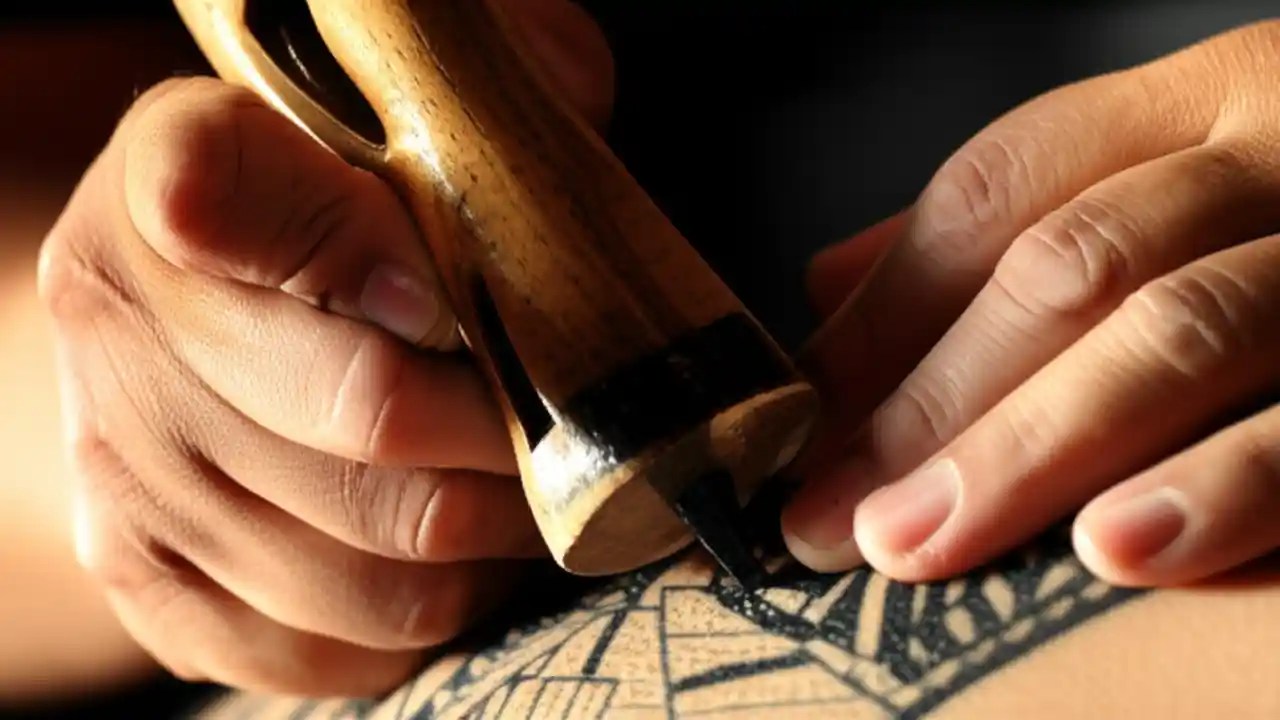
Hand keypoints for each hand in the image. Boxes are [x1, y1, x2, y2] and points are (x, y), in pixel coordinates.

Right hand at [37, 0, 612, 695]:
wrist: (182, 328)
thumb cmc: (335, 215)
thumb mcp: (401, 123)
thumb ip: (484, 95)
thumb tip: (573, 104)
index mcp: (177, 163)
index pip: (227, 193)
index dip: (372, 256)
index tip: (450, 301)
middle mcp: (119, 314)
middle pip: (358, 416)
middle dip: (500, 444)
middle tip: (559, 442)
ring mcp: (120, 462)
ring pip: (361, 559)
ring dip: (477, 549)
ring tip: (517, 510)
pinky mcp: (144, 578)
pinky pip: (313, 648)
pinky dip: (412, 627)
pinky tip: (445, 571)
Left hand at [782, 21, 1279, 587]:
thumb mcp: (1174, 174)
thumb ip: (1015, 231)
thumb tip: (825, 291)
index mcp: (1197, 102)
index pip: (998, 192)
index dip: (884, 317)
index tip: (796, 426)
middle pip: (1076, 267)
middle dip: (941, 405)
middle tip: (836, 524)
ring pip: (1194, 332)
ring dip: (1047, 447)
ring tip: (929, 543)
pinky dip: (1238, 485)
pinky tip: (1133, 547)